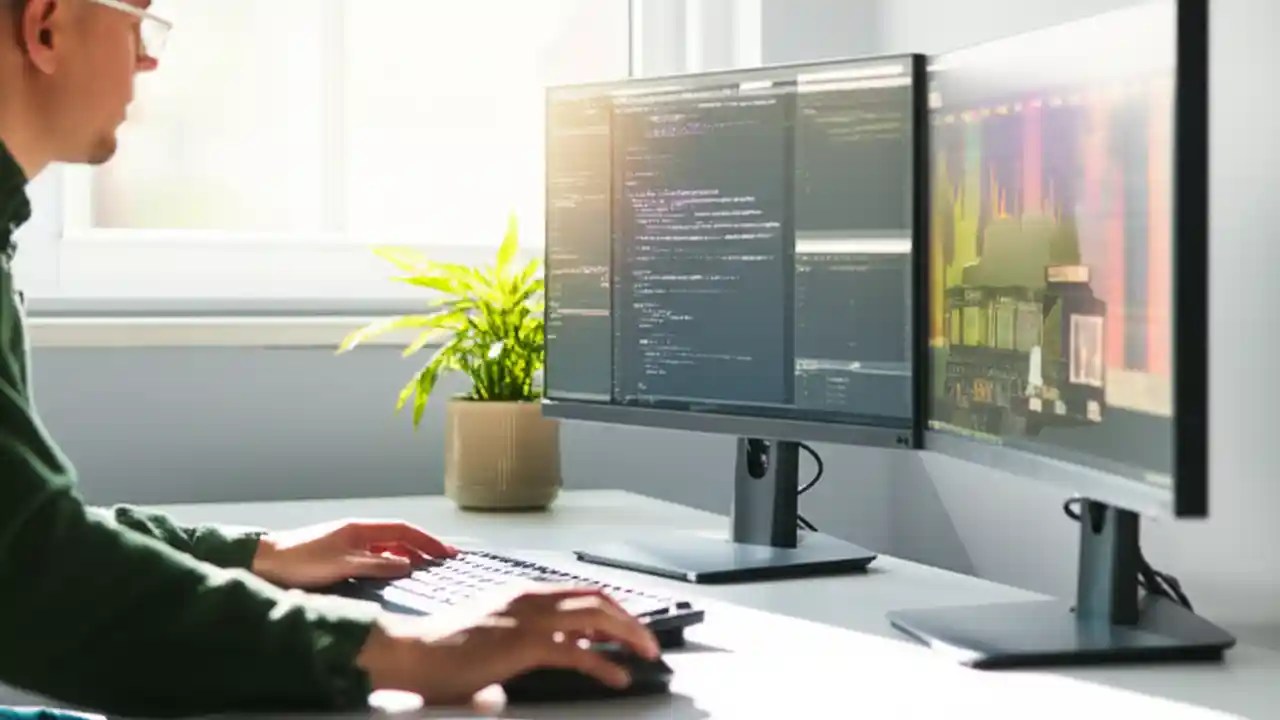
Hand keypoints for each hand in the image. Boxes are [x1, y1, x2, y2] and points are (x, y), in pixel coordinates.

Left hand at [251, 520, 456, 588]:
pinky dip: (390, 564)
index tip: (447, 554)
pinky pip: (374, 558)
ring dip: (408, 556)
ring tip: (426, 570)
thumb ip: (377, 564)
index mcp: (361, 529)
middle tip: (444, 561)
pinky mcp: (339, 558)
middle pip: (399, 538)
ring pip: (387, 548)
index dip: (428, 540)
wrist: (266, 562)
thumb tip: (408, 564)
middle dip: (423, 548)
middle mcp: (358, 534)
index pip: (404, 530)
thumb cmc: (302, 560)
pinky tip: (394, 576)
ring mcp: (349, 545)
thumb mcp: (343, 564)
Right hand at [355, 586, 661, 705]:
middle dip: (631, 619)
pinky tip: (618, 677)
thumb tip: (548, 655)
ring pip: (596, 616)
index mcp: (524, 593)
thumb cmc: (442, 649)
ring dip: (628, 634)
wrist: (412, 651)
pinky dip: (604, 665)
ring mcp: (528, 618)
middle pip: (598, 599)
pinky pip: (578, 653)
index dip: (613, 608)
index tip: (631, 626)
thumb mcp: (492, 633)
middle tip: (648, 641)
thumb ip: (522, 638)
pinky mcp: (524, 644)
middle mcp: (530, 598)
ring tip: (646, 653)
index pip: (582, 593)